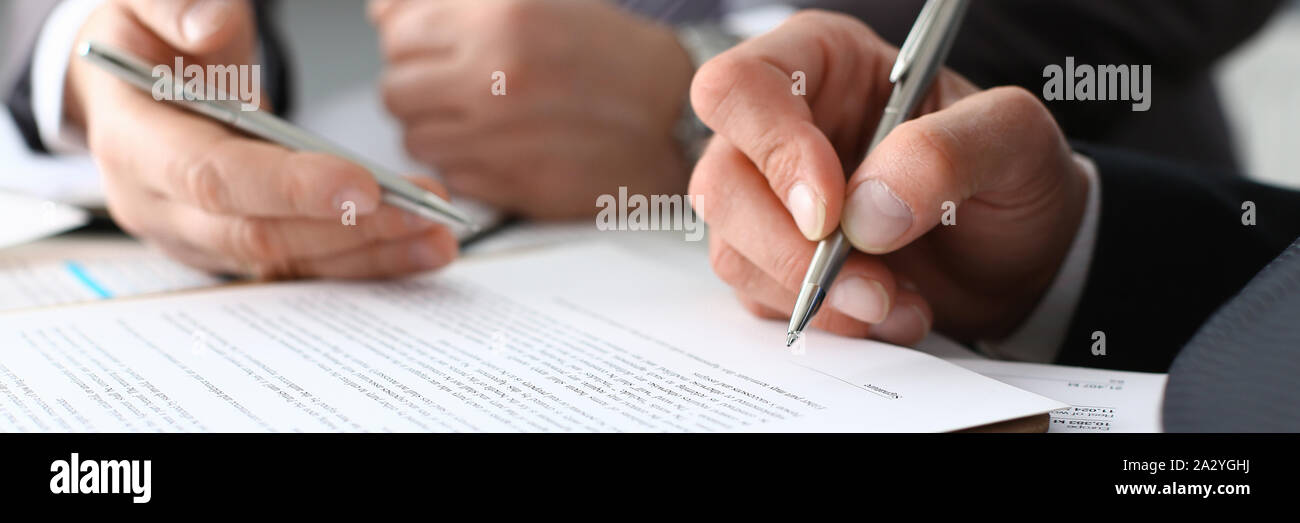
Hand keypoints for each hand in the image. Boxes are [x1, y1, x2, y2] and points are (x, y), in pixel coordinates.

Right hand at [67, 0, 457, 277]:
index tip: (361, 183)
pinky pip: (301, 265)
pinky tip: (417, 250)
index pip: (212, 177)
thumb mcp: (141, 4)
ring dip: (368, 252)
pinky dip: (363, 260)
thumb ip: (175, 6)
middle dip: (348, 226)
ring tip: (436, 234)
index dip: (289, 186)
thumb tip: (209, 29)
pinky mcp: (232, 248)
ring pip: (287, 261)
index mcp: (131, 141)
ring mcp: (194, 236)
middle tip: (421, 210)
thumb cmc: (146, 44)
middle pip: (259, 233)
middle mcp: (156, 204)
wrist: (130, 85)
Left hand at [370, 0, 693, 218]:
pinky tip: (499, 147)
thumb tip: (381, 12)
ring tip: (479, 119)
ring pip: (415, 139)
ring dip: (436, 129)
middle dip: (418, 88)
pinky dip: (462, 164)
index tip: (431, 48)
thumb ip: (454, 3)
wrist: (675, 119)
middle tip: (454, 86)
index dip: (410, 42)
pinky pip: (450, 175)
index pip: (397, 35)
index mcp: (498, 21)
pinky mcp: (510, 185)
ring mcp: (498, 138)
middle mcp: (492, 79)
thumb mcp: (538, 3)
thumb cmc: (612, 57)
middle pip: (396, 90)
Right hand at [688, 11, 1090, 344]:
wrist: (1022, 256)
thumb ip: (947, 154)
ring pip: (732, 250)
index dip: (772, 150)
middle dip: (794, 252)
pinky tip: (884, 314)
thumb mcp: (1015, 140)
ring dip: (814, 297)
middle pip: (721, 183)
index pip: (740, 88)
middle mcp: (779, 126)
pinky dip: (822, 320)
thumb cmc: (1011, 176)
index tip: (830, 214)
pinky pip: (758, 297)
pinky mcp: (774, 259)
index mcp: (821, 64)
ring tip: (898, 305)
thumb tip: (865, 213)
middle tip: (874, 289)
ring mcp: (768, 198)